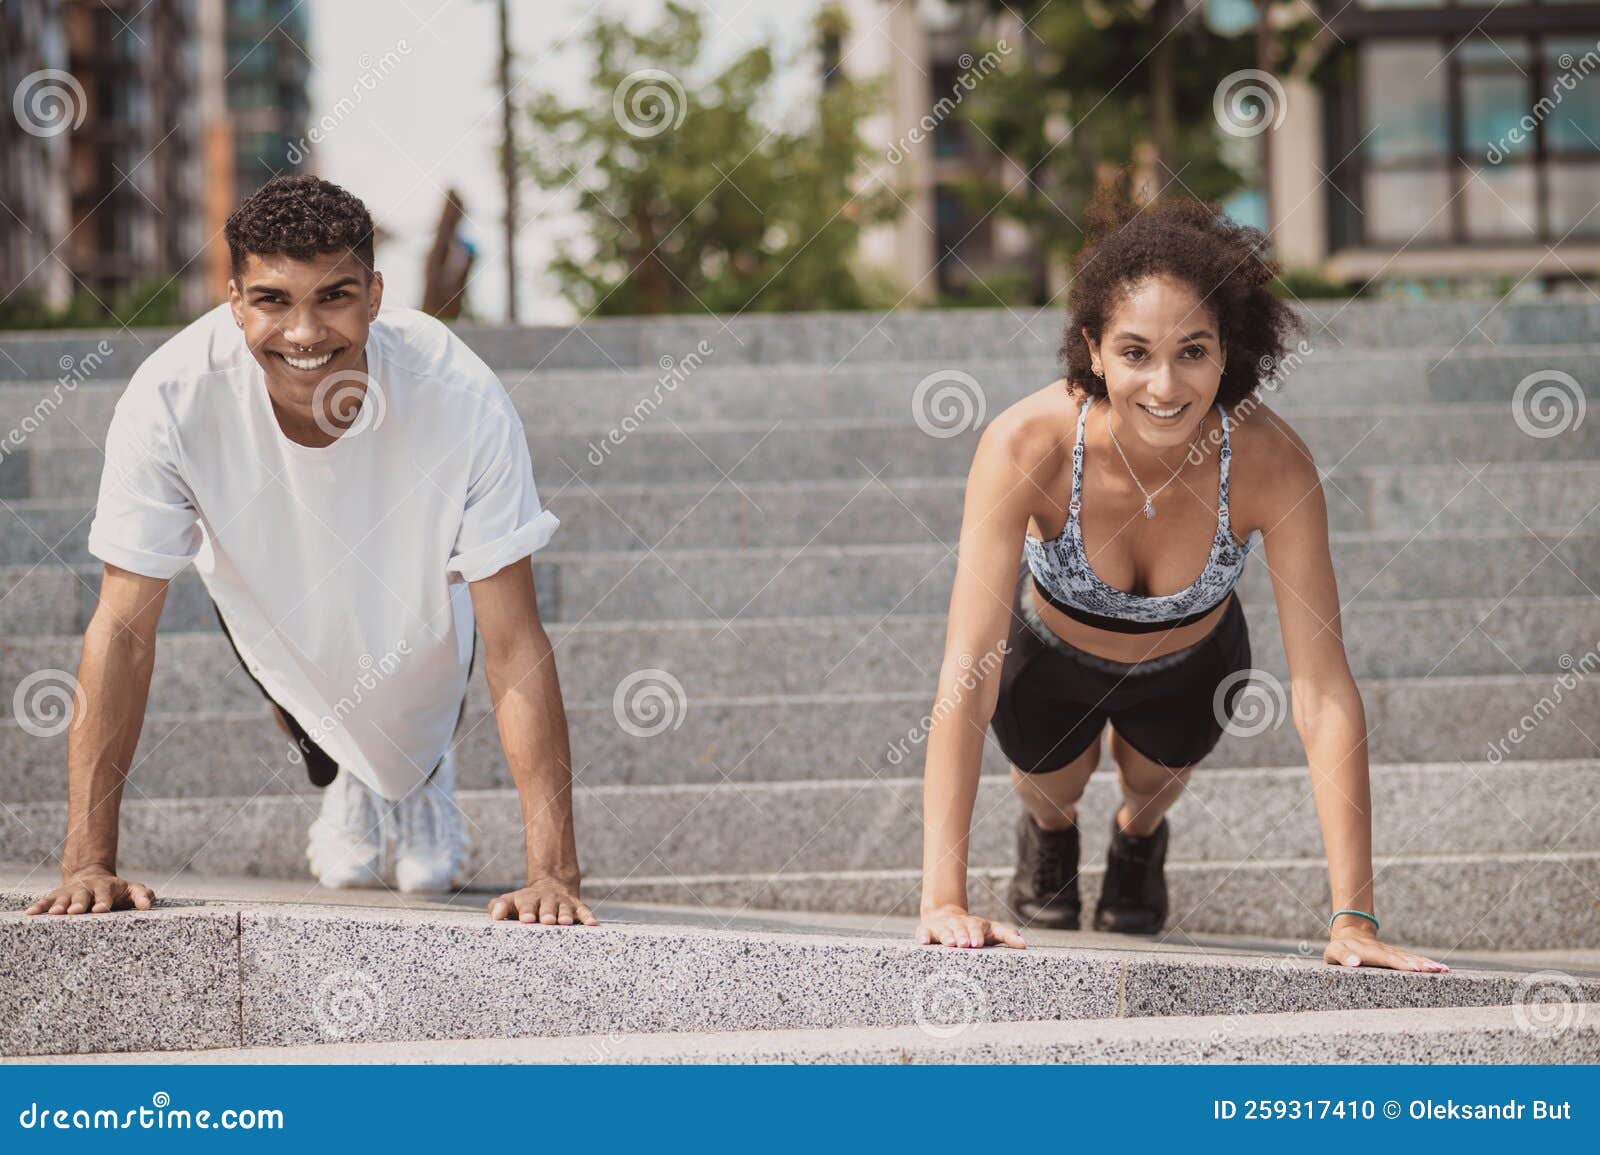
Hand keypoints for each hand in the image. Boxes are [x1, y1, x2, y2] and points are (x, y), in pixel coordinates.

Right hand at [25, 869, 154, 915]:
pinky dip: (39, 906)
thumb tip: (147, 905)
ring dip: (59, 906)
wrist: (92, 875)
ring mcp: (71, 892)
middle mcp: (87, 889)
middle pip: (82, 896)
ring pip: (63, 898)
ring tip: (54, 913)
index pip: (106, 894)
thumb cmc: (116, 890)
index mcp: (106, 888)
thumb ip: (142, 895)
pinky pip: (46, 901)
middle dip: (79, 903)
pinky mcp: (57, 896)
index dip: (103, 902)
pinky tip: (30, 914)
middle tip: (75, 911)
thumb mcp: (132, 889)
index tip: (101, 910)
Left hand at [487, 876, 596, 925]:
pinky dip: (588, 916)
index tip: (526, 919)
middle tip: (546, 920)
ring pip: (565, 908)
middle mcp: (547, 900)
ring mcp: (562, 902)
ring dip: (565, 915)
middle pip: (547, 906)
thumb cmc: (525, 902)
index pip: (526, 905)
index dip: (527, 911)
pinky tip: (592, 923)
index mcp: (529, 899)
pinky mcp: (576, 906)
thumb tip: (495, 915)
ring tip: (565, 922)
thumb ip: (499, 906)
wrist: (551, 886)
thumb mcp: (510, 901)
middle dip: (547, 913)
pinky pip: (583, 911)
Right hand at [916, 904, 1025, 948]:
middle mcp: (957, 923)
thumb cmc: (973, 929)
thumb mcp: (991, 931)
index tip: (978, 944)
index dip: (976, 935)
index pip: (976, 928)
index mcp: (973, 924)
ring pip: (943, 931)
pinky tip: (923, 942)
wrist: (945, 914)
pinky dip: (922, 936)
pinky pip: (923, 932)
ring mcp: (942, 926)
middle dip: (961, 936)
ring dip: (946, 936)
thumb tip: (1024, 945)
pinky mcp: (927, 930)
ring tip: (949, 944)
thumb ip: (1007, 936)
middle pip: (960, 928)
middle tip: (963, 945)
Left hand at [1324, 925, 1447, 972]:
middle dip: (1418, 964)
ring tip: (1442, 970)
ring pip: (1411, 958)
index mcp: (1369, 952)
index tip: (1414, 969)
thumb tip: (1354, 963)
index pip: (1385, 958)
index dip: (1401, 964)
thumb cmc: (1340, 948)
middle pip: (1403, 957)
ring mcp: (1393, 952)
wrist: (1350, 934)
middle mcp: (1384, 951)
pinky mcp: (1398, 955)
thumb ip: (1343, 956)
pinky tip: (1441, 968)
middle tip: (1433, 970)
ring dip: (1427, 963)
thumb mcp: (1334, 951)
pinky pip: (1414, 959)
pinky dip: (1427, 963)